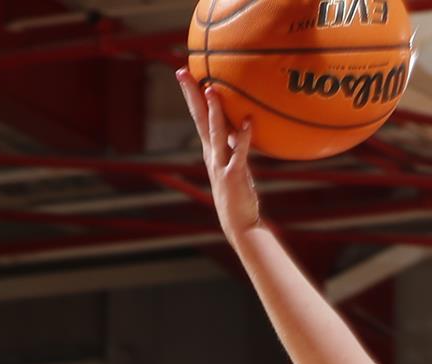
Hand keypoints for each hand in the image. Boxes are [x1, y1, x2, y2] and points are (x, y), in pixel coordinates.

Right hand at [176, 69, 261, 240]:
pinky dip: (245, 136)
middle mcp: (212, 154)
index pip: (198, 117)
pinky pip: (240, 152)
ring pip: (216, 133)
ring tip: (211, 89)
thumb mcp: (235, 165)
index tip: (185, 74)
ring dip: (214, 111)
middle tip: (182, 72)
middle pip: (199, 119)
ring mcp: (221, 164)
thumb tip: (243, 124)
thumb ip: (236, 145)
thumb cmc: (238, 194)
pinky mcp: (234, 175)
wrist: (239, 224)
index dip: (191, 96)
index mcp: (211, 150)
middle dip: (191, 95)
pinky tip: (249, 121)